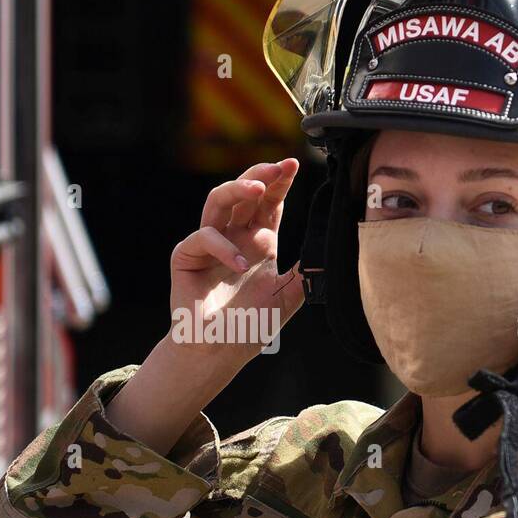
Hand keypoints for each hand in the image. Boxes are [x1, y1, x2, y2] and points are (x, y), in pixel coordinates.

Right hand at [167, 159, 304, 374]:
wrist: (218, 353)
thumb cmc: (249, 326)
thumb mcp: (289, 295)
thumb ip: (306, 271)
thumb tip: (330, 246)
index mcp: (258, 241)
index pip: (270, 202)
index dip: (280, 182)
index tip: (294, 164)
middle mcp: (234, 236)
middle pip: (245, 193)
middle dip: (261, 175)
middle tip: (279, 167)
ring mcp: (209, 244)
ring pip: (218, 200)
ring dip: (238, 189)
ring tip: (258, 189)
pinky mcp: (187, 257)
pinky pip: (203, 237)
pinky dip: (223, 247)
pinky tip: (241, 264)